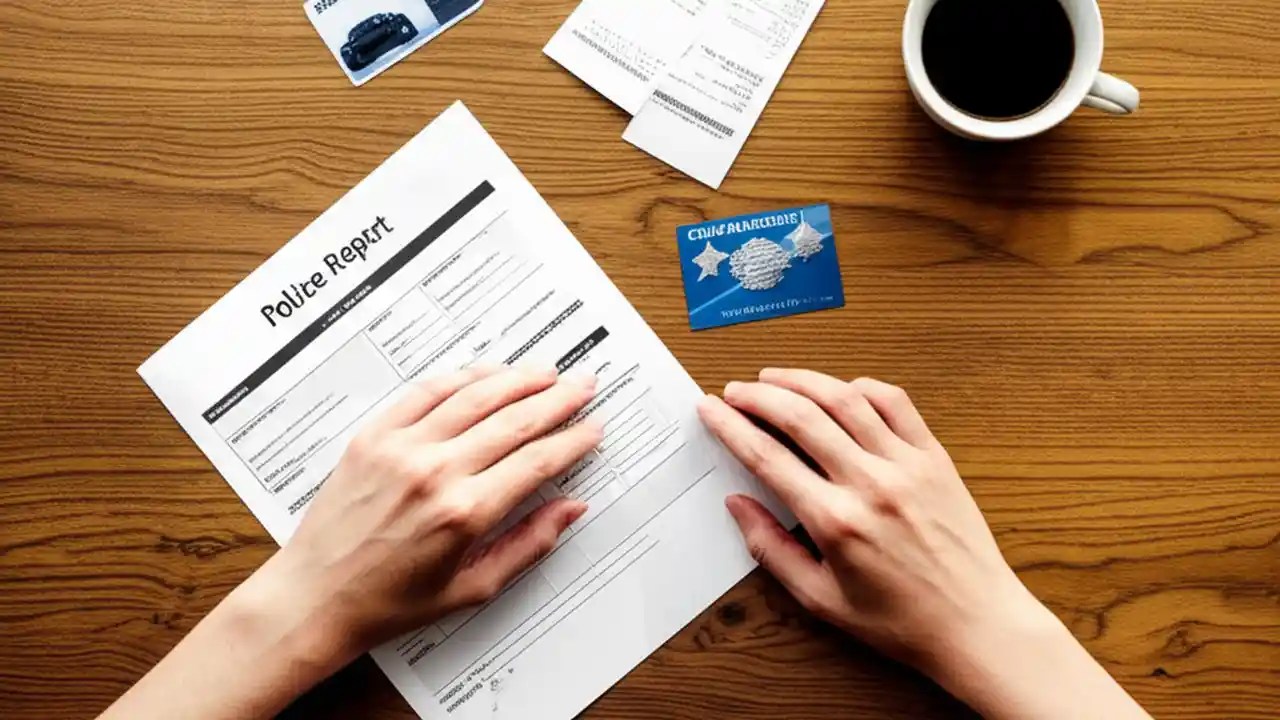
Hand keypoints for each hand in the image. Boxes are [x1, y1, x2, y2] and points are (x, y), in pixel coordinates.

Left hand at [101, 367, 602, 719]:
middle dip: (557, 400)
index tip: (592, 429)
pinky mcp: (372, 437)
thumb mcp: (471, 590)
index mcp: (464, 515)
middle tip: (583, 387)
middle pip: (514, 421)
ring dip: (517, 379)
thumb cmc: (389, 604)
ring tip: (546, 373)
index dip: (572, 441)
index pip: (536, 463)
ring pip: (474, 397)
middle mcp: (435, 473)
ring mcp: (401, 449)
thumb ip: (528, 545)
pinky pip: (425, 392)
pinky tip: (486, 372)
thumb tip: (571, 509)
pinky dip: (461, 377)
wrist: (314, 598)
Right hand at [699, 369, 1149, 719]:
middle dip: (758, 395)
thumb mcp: (821, 600)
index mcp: (836, 523)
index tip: (710, 410)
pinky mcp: (936, 459)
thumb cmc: (901, 621)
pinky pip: (896, 404)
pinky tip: (840, 389)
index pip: (767, 457)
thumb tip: (738, 504)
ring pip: (845, 399)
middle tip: (735, 390)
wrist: (977, 625)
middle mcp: (870, 485)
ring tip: (774, 376)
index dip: (731, 427)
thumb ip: (772, 549)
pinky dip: (862, 387)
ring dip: (803, 380)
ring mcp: (907, 466)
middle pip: (801, 417)